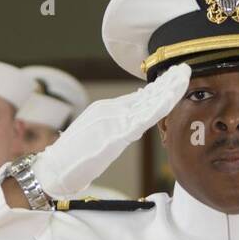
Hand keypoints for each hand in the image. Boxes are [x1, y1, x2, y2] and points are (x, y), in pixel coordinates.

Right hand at [30, 63, 191, 198]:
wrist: (54, 169)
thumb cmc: (74, 158)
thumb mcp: (97, 136)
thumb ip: (116, 125)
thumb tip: (136, 118)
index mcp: (107, 110)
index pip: (139, 97)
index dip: (159, 88)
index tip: (175, 79)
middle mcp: (110, 110)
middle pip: (146, 95)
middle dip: (167, 82)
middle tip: (185, 70)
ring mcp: (112, 119)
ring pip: (147, 102)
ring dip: (167, 89)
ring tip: (183, 76)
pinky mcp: (115, 133)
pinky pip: (142, 118)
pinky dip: (157, 107)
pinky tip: (170, 98)